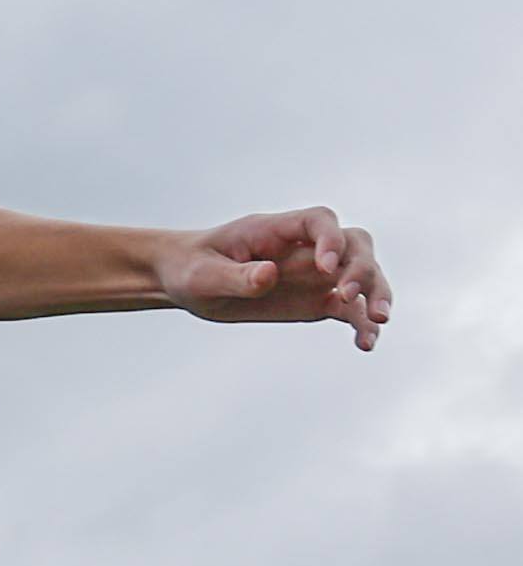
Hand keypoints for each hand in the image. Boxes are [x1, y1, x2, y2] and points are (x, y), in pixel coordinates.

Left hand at [162, 209, 389, 349]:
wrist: (188, 283)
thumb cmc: (192, 268)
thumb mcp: (204, 275)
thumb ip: (236, 276)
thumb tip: (269, 275)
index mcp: (276, 230)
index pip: (319, 220)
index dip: (330, 239)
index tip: (324, 267)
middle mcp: (304, 248)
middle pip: (354, 244)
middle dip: (360, 267)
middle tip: (346, 296)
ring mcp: (315, 274)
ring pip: (362, 275)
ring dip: (375, 295)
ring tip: (377, 322)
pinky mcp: (317, 300)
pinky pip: (349, 310)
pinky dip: (361, 324)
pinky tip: (366, 344)